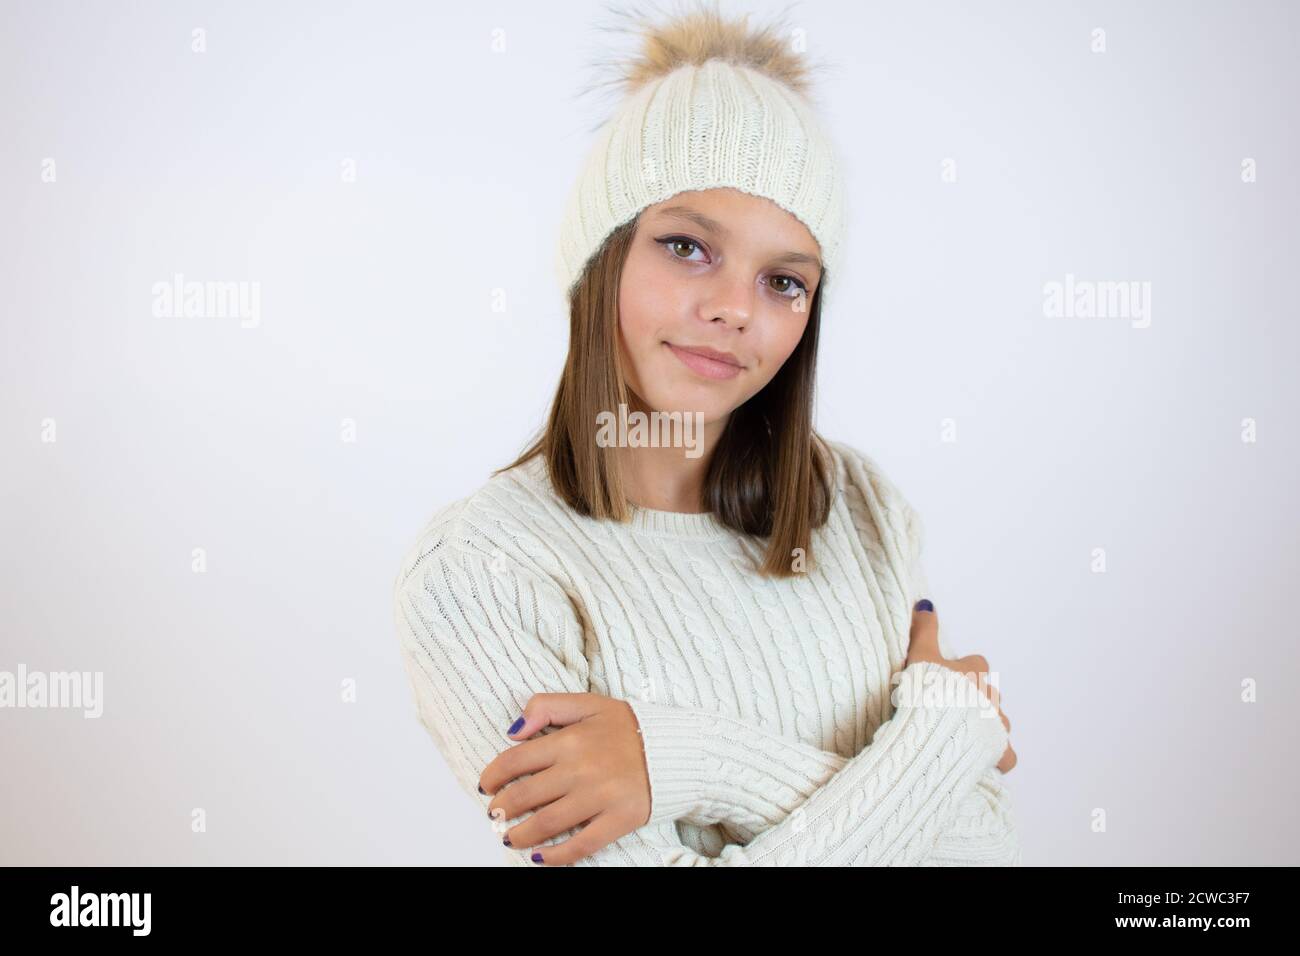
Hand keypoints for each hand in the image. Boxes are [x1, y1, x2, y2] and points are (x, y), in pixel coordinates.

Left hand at [477, 692, 650, 864]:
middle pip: (524, 796)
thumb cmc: (629, 727)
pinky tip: (540, 859)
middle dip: (502, 809)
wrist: (676, 748)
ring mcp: (599, 797)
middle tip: (496, 814)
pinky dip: (555, 856)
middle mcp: (580, 769)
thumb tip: (513, 730)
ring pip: (546, 824)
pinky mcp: (617, 820)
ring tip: (509, 838)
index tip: (486, 785)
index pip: (515, 761)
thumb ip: (547, 706)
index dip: (493, 776)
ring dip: (519, 835)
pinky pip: (580, 844)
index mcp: (569, 739)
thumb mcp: (588, 703)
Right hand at [906, 599, 1016, 773]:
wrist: (935, 731)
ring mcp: (998, 726)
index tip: (949, 678)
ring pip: (1000, 722)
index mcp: (974, 673)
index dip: (964, 670)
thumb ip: (924, 629)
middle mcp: (991, 697)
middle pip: (990, 694)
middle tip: (952, 710)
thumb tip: (926, 603)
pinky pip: (1007, 756)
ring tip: (966, 736)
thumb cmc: (927, 692)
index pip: (977, 664)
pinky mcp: (1000, 753)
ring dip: (988, 727)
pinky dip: (999, 758)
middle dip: (977, 700)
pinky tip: (987, 760)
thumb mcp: (919, 655)